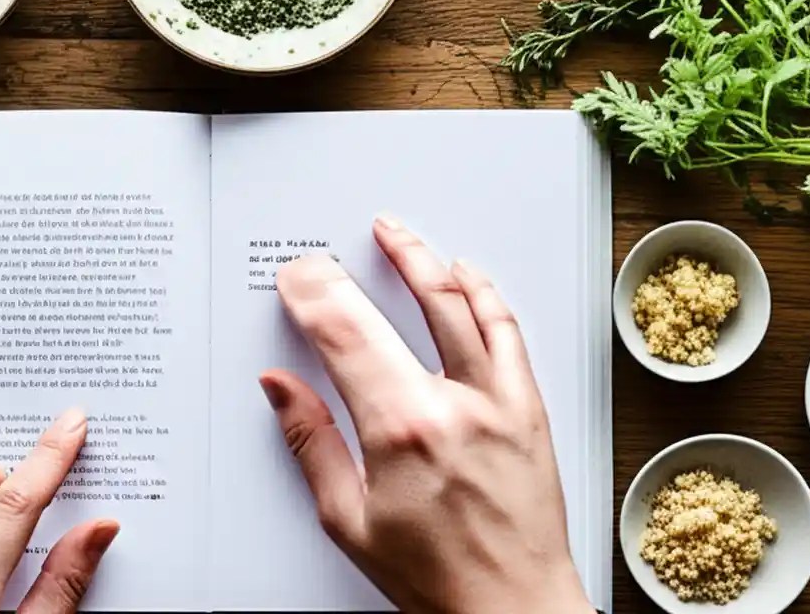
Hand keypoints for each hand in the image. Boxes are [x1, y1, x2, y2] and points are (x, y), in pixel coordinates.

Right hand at [260, 215, 594, 613]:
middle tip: (323, 260)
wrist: (513, 610)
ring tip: (395, 234)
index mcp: (399, 429)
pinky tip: (466, 275)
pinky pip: (508, 332)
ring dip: (420, 259)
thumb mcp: (347, 519)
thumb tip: (280, 387)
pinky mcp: (529, 408)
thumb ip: (310, 441)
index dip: (313, 295)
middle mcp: (452, 404)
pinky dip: (485, 294)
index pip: (343, 333)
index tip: (296, 280)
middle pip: (391, 309)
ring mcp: (497, 401)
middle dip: (345, 275)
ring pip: (457, 303)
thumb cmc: (435, 579)